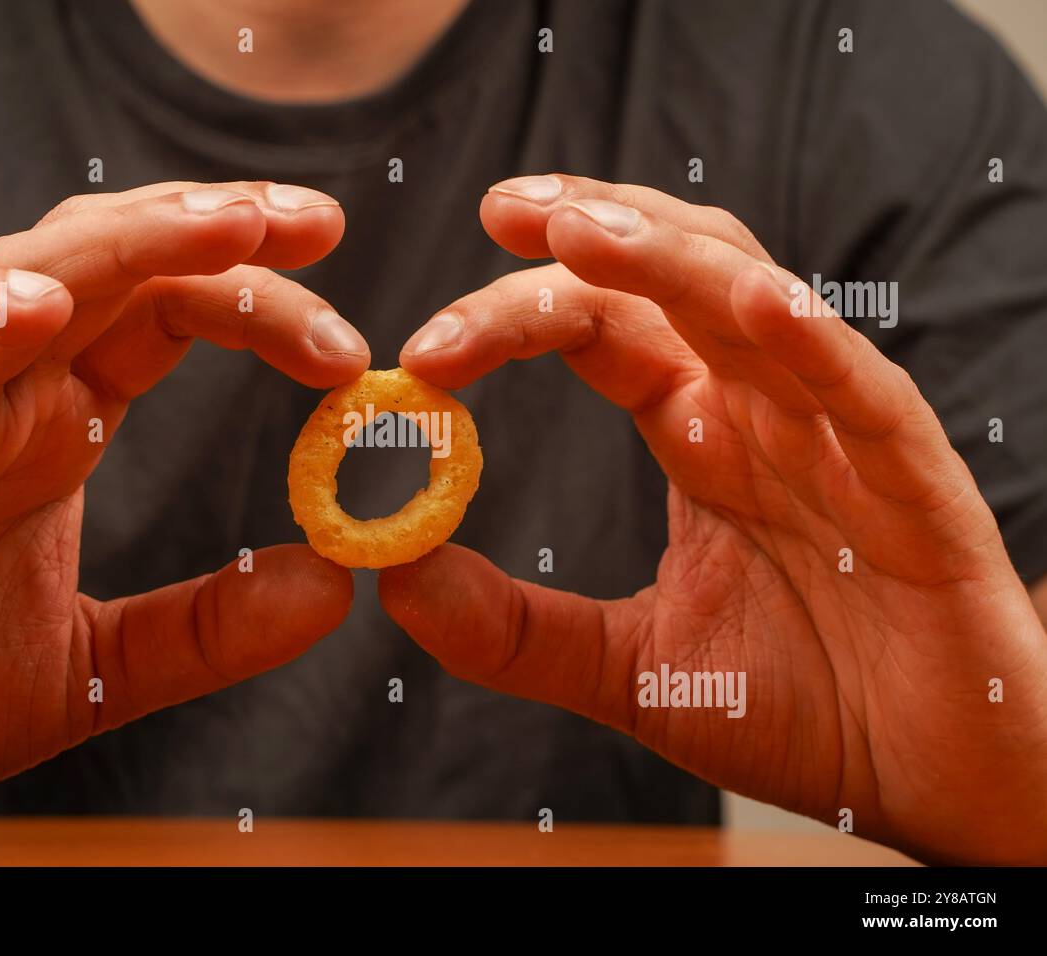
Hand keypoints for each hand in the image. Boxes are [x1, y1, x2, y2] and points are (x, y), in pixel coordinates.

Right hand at [0, 181, 367, 840]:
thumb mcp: (106, 668)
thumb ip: (214, 626)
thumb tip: (339, 581)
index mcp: (60, 423)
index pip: (170, 314)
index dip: (257, 299)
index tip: (352, 341)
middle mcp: (1, 392)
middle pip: (112, 263)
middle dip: (214, 229)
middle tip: (318, 220)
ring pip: (20, 277)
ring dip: (127, 240)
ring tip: (232, 228)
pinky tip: (41, 309)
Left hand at [381, 175, 1046, 863]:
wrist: (929, 781)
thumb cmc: (799, 710)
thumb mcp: (629, 669)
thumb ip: (514, 628)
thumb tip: (393, 571)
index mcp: (702, 437)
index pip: (603, 334)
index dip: (520, 310)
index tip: (428, 340)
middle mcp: (763, 413)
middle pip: (670, 284)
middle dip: (589, 233)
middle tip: (502, 210)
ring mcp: (837, 434)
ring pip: (758, 302)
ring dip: (671, 253)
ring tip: (578, 227)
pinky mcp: (914, 480)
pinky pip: (862, 391)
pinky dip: (811, 341)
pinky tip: (751, 303)